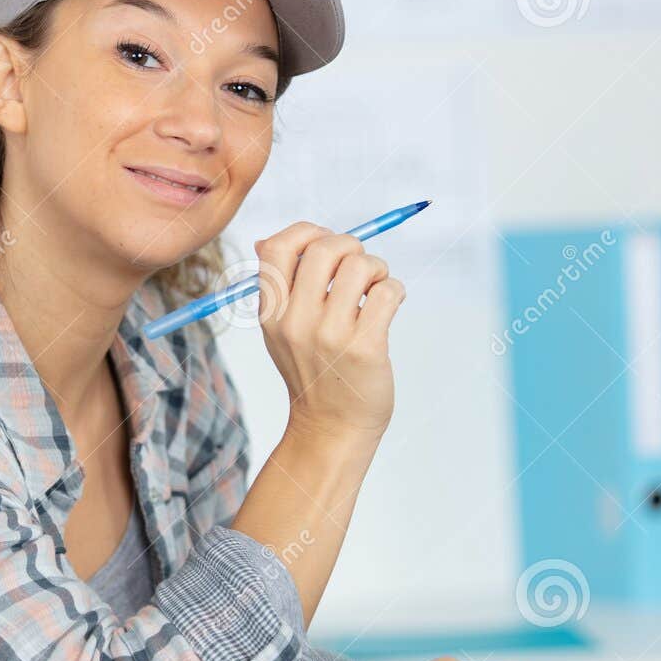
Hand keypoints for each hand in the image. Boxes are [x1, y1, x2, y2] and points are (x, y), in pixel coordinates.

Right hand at [253, 222, 404, 450]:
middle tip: (360, 268)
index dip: (309, 232)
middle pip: (325, 248)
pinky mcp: (365, 348)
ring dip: (378, 269)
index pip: (280, 247)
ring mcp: (330, 335)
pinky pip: (388, 292)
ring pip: (362, 266)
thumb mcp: (280, 331)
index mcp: (271, 312)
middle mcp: (296, 322)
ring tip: (376, 289)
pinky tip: (389, 306)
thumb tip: (265, 240)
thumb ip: (276, 287)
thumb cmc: (312, 371)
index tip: (327, 245)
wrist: (331, 427)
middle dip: (352, 246)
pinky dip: (395, 291)